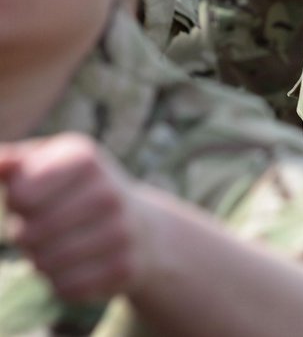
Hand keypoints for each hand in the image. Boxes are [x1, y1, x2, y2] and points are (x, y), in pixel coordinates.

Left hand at [0, 135, 149, 301]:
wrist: (144, 228)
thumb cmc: (80, 193)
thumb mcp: (53, 165)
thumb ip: (13, 164)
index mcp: (85, 160)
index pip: (20, 195)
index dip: (17, 202)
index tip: (34, 198)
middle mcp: (108, 193)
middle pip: (28, 234)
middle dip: (25, 235)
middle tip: (44, 227)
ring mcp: (120, 232)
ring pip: (44, 264)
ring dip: (41, 260)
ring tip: (59, 246)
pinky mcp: (123, 268)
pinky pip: (65, 287)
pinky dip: (61, 281)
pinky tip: (78, 265)